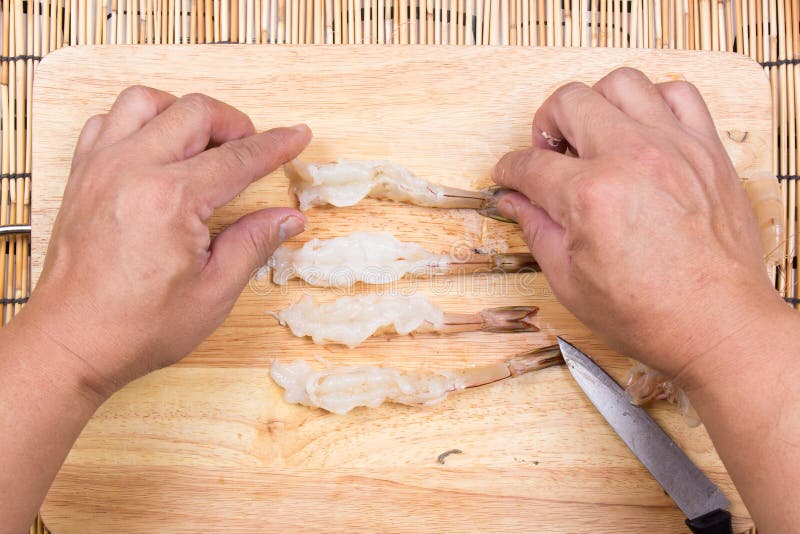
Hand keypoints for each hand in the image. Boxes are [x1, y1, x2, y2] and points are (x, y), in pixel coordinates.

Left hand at [21, 86, 309, 398]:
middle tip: (253, 150)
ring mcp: (99, 167)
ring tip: (204, 142)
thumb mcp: (213, 293)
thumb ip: (253, 245)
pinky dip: (139, 122)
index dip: (275, 146)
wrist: (71, 342)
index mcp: (169, 199)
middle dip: (234, 123)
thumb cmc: (137, 326)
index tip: (298, 136)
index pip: (237, 158)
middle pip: (194, 112)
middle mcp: (130, 169)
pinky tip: (157, 149)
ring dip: (183, 112)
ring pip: (145, 101)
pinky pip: (109, 121)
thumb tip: (289, 218)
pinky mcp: (81, 175)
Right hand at [493, 67, 783, 387]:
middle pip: (569, 102)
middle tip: (548, 153)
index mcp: (590, 197)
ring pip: (621, 83)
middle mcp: (631, 159)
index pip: (530, 164)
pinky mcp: (706, 151)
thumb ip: (538, 229)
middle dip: (544, 124)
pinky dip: (654, 103)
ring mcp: (674, 149)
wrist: (718, 324)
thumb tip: (514, 200)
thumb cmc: (649, 313)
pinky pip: (679, 95)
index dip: (509, 169)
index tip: (508, 174)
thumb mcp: (570, 281)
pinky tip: (643, 132)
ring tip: (594, 135)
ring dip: (597, 103)